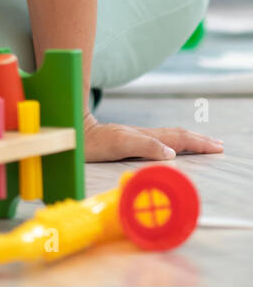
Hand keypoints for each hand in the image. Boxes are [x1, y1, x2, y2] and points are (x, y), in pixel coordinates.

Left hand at [83, 112, 222, 162]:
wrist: (68, 132)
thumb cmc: (90, 142)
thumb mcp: (118, 145)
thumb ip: (145, 147)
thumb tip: (173, 154)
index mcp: (143, 136)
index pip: (177, 139)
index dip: (198, 143)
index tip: (217, 148)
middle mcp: (140, 135)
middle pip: (175, 135)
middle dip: (198, 140)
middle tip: (218, 145)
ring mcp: (132, 136)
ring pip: (166, 136)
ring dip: (187, 140)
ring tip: (201, 143)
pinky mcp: (123, 140)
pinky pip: (155, 140)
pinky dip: (170, 142)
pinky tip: (169, 146)